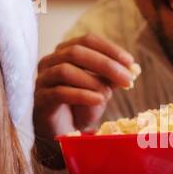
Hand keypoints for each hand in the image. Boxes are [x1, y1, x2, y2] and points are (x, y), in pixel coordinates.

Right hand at [33, 33, 136, 167]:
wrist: (62, 133)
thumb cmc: (80, 108)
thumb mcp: (101, 90)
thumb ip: (112, 78)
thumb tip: (132, 69)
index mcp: (65, 52)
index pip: (87, 40)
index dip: (110, 49)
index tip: (130, 62)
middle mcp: (50, 61)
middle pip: (76, 52)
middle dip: (106, 64)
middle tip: (127, 79)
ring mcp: (43, 80)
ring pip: (65, 70)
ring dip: (92, 81)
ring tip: (108, 95)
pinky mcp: (40, 99)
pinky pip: (60, 93)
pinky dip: (82, 95)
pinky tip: (99, 100)